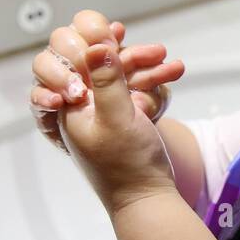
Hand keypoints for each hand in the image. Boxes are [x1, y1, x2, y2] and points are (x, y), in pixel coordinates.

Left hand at [50, 12, 181, 212]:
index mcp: (67, 105)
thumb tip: (96, 44)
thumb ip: (106, 81)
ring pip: (118, 72)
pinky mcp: (121, 115)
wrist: (147, 199)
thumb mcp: (117, 119)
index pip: (66, 60)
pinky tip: (170, 71)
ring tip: (173, 64)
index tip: (114, 40)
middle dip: (124, 54)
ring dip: (144, 65)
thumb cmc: (127, 165)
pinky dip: (150, 79)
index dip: (89, 43)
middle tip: (153, 51)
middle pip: (95, 61)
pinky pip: (131, 86)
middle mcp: (81, 104)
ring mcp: (102, 109)